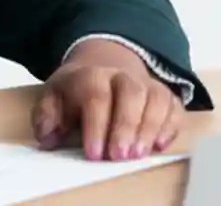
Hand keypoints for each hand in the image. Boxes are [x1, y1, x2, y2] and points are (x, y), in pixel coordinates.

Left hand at [31, 40, 183, 160]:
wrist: (101, 64)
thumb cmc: (76, 90)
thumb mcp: (52, 97)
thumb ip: (46, 116)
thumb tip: (47, 136)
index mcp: (90, 75)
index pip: (96, 96)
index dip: (96, 125)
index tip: (93, 153)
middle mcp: (122, 75)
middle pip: (130, 93)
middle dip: (126, 125)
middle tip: (119, 156)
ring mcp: (146, 84)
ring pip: (156, 98)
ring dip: (150, 127)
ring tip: (140, 154)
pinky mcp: (164, 95)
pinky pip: (174, 106)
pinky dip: (171, 125)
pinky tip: (160, 145)